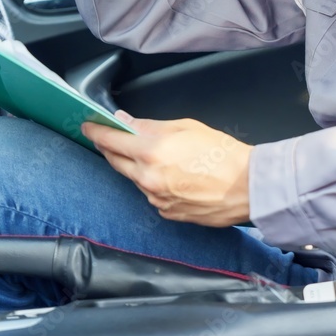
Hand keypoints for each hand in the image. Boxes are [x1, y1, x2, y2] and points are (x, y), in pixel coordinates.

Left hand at [82, 112, 252, 226]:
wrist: (247, 187)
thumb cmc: (223, 153)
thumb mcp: (187, 126)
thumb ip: (152, 126)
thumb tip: (129, 123)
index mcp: (152, 150)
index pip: (111, 140)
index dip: (96, 131)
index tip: (88, 126)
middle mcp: (148, 177)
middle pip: (115, 161)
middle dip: (110, 148)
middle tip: (108, 137)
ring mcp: (155, 198)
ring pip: (133, 178)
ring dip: (135, 166)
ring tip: (153, 155)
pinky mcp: (165, 212)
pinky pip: (150, 194)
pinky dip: (153, 183)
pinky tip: (171, 175)